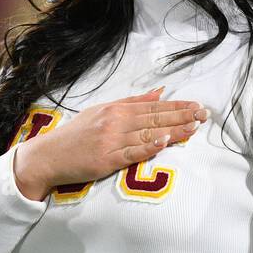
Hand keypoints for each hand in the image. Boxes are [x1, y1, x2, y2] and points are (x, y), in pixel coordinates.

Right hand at [12, 88, 207, 199]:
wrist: (49, 156)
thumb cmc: (76, 136)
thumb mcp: (102, 112)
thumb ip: (131, 103)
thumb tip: (159, 92)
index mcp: (116, 109)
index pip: (153, 106)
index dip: (177, 106)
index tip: (197, 106)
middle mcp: (115, 122)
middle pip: (155, 118)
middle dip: (182, 116)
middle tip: (204, 115)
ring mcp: (111, 140)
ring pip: (148, 133)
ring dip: (173, 130)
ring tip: (193, 127)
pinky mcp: (107, 160)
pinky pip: (132, 152)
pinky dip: (149, 146)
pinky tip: (164, 141)